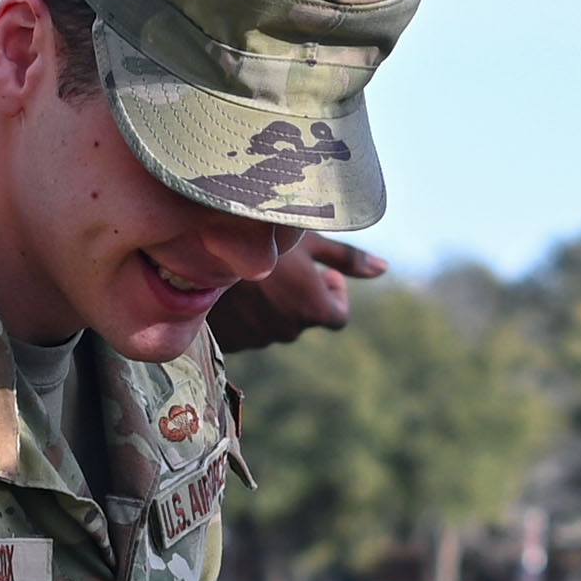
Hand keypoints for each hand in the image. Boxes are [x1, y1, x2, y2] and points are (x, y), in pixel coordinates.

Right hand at [211, 236, 386, 352]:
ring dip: (275, 302)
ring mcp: (259, 339)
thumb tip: (384, 269)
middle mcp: (290, 331)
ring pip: (277, 322)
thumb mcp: (308, 240)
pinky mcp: (233, 342)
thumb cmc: (261, 238)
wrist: (196, 256)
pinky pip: (250, 328)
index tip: (320, 271)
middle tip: (283, 264)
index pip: (339, 315)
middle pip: (307, 317)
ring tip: (254, 272)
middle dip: (302, 294)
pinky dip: (248, 312)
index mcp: (314, 310)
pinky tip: (234, 288)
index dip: (333, 292)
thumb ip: (347, 259)